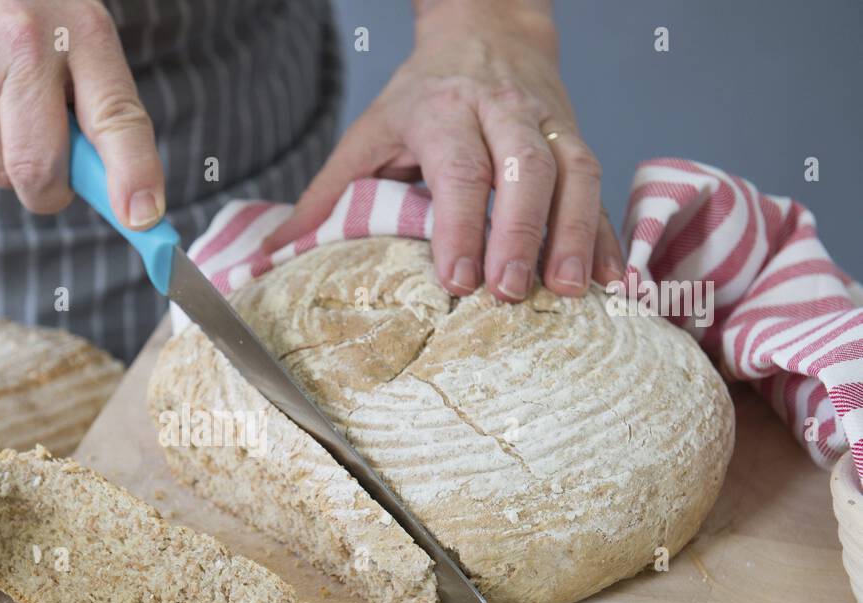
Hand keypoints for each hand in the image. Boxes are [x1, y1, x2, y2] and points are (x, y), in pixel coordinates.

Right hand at [0, 0, 164, 225]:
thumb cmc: (27, 11)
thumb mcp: (78, 35)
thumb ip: (103, 109)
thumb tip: (125, 200)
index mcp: (80, 33)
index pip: (115, 118)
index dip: (131, 175)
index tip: (141, 218)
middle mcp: (23, 46)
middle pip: (37, 169)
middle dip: (46, 188)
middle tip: (49, 168)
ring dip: (2, 159)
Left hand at [264, 0, 621, 300]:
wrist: (487, 29)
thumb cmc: (420, 94)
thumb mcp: (367, 133)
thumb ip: (325, 193)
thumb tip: (271, 252)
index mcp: (446, 111)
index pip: (459, 167)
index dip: (461, 222)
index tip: (458, 278)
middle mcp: (504, 113)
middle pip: (524, 169)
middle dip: (520, 233)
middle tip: (509, 292)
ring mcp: (550, 124)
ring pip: (575, 174)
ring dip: (576, 235)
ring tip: (567, 292)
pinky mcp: (578, 139)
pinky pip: (601, 188)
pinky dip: (609, 235)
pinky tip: (612, 282)